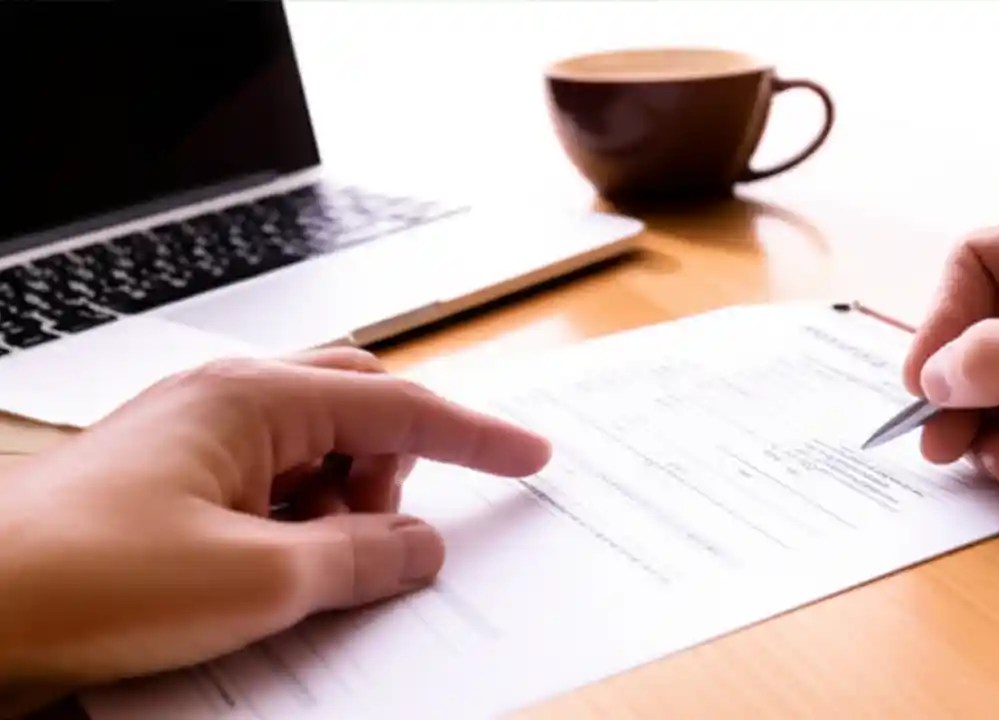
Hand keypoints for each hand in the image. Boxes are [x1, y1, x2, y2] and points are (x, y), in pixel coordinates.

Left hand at [0, 349, 550, 708]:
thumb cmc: (82, 579)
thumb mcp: (258, 582)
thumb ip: (360, 558)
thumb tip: (419, 544)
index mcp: (253, 400)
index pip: (399, 407)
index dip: (475, 436)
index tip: (529, 455)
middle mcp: (226, 401)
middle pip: (357, 408)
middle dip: (394, 468)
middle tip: (395, 531)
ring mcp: (196, 436)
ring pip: (312, 449)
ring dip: (341, 503)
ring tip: (316, 566)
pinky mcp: (174, 478)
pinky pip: (268, 483)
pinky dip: (297, 521)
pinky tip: (273, 570)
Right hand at [903, 214, 998, 539]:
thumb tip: (935, 374)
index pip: (983, 262)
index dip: (945, 310)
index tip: (929, 368)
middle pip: (975, 327)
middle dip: (949, 376)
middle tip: (931, 423)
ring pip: (987, 384)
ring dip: (966, 419)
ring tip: (958, 452)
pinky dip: (998, 447)